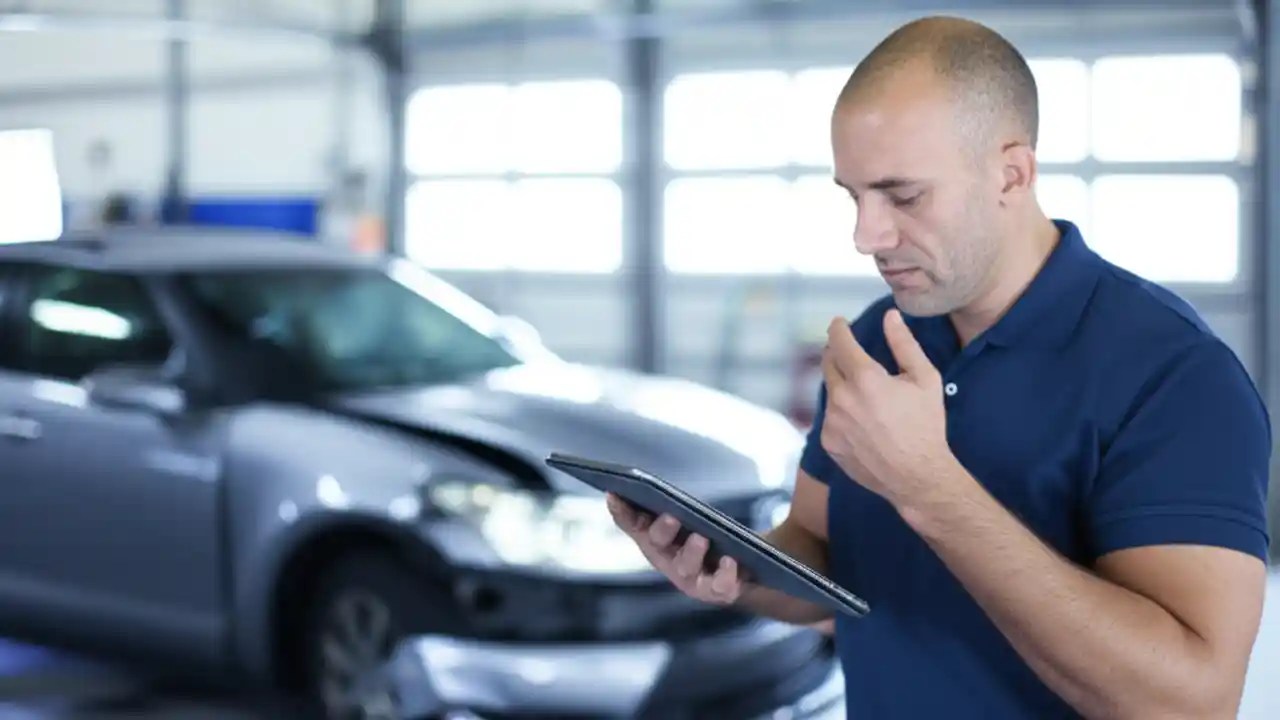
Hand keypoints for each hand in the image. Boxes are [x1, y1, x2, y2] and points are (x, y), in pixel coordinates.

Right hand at [606, 493, 747, 605]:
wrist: (743, 572)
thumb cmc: (709, 537)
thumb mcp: (690, 516)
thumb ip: (669, 502)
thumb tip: (650, 484)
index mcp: (654, 536)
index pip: (631, 522)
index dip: (621, 511)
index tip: (614, 493)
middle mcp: (667, 559)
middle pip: (657, 544)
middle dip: (661, 530)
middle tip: (670, 516)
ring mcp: (690, 578)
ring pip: (685, 567)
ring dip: (691, 552)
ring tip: (700, 537)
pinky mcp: (715, 590)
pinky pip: (718, 586)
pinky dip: (723, 574)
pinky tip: (729, 561)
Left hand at [820, 308, 952, 507]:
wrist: (917, 477)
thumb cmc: (926, 426)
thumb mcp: (925, 380)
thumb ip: (904, 344)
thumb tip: (890, 316)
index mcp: (865, 378)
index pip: (840, 342)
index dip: (838, 329)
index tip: (838, 323)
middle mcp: (842, 398)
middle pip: (828, 364)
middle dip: (836, 353)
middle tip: (848, 352)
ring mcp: (831, 422)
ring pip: (830, 392)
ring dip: (841, 385)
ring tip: (864, 393)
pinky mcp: (828, 442)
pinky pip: (830, 417)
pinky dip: (841, 412)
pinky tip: (863, 421)